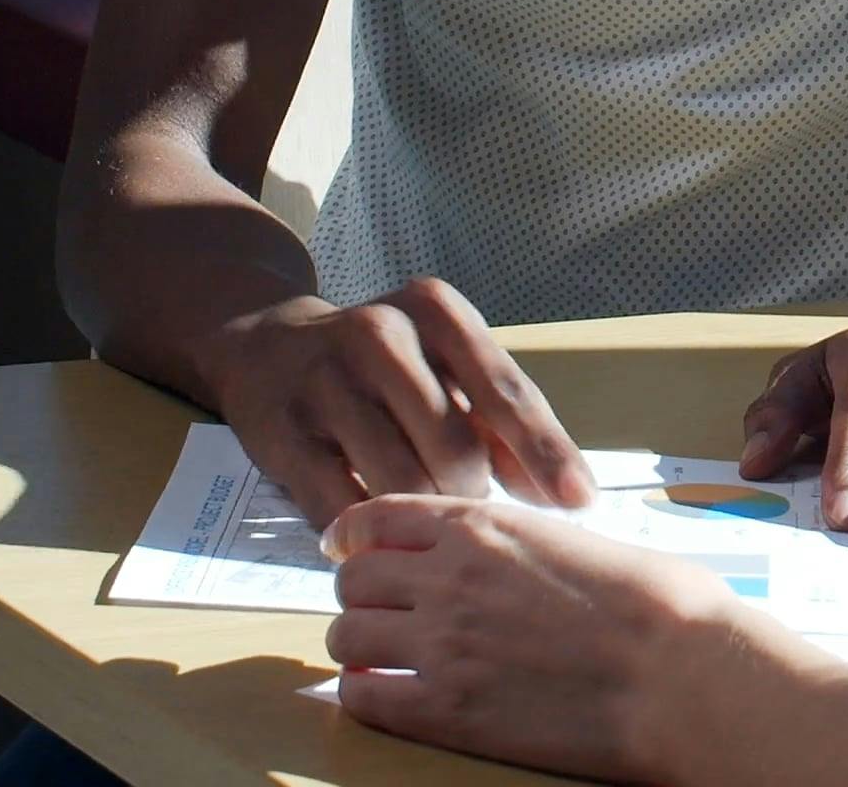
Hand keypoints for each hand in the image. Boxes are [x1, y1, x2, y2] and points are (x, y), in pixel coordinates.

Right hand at [200, 277, 596, 523]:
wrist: (267, 349)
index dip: (546, 451)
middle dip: (475, 493)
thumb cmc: (383, 367)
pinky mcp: (282, 435)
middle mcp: (380, 334)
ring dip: (425, 516)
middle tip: (470, 510)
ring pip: (402, 480)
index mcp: (436, 311)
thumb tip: (559, 495)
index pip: (505, 390)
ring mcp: (325, 382)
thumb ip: (499, 423)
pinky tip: (379, 536)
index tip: (580, 502)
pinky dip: (370, 532)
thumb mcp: (444, 368)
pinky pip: (343, 506)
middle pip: (456, 446)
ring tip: (426, 521)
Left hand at [325, 494, 787, 780]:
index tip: (348, 548)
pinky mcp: (445, 711)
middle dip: (361, 594)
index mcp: (484, 527)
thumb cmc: (658, 606)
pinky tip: (390, 696)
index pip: (378, 518)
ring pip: (346, 635)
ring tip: (386, 659)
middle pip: (352, 578)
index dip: (354, 535)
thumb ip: (519, 544)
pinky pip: (363, 697)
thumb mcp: (579, 541)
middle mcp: (449, 577)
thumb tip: (506, 560)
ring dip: (360, 646)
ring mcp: (441, 644)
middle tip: (381, 613)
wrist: (679, 674)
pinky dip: (366, 694)